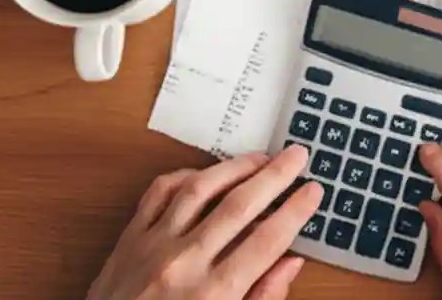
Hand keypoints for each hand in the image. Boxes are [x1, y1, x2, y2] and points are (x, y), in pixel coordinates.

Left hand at [87, 145, 321, 299]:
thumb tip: (291, 263)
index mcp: (214, 296)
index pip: (267, 241)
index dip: (295, 211)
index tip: (314, 191)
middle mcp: (184, 265)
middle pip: (240, 206)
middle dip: (275, 176)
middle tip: (297, 155)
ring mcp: (153, 247)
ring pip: (200, 189)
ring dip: (235, 167)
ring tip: (260, 157)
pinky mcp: (128, 240)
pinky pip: (158, 194)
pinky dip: (186, 177)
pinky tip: (207, 174)